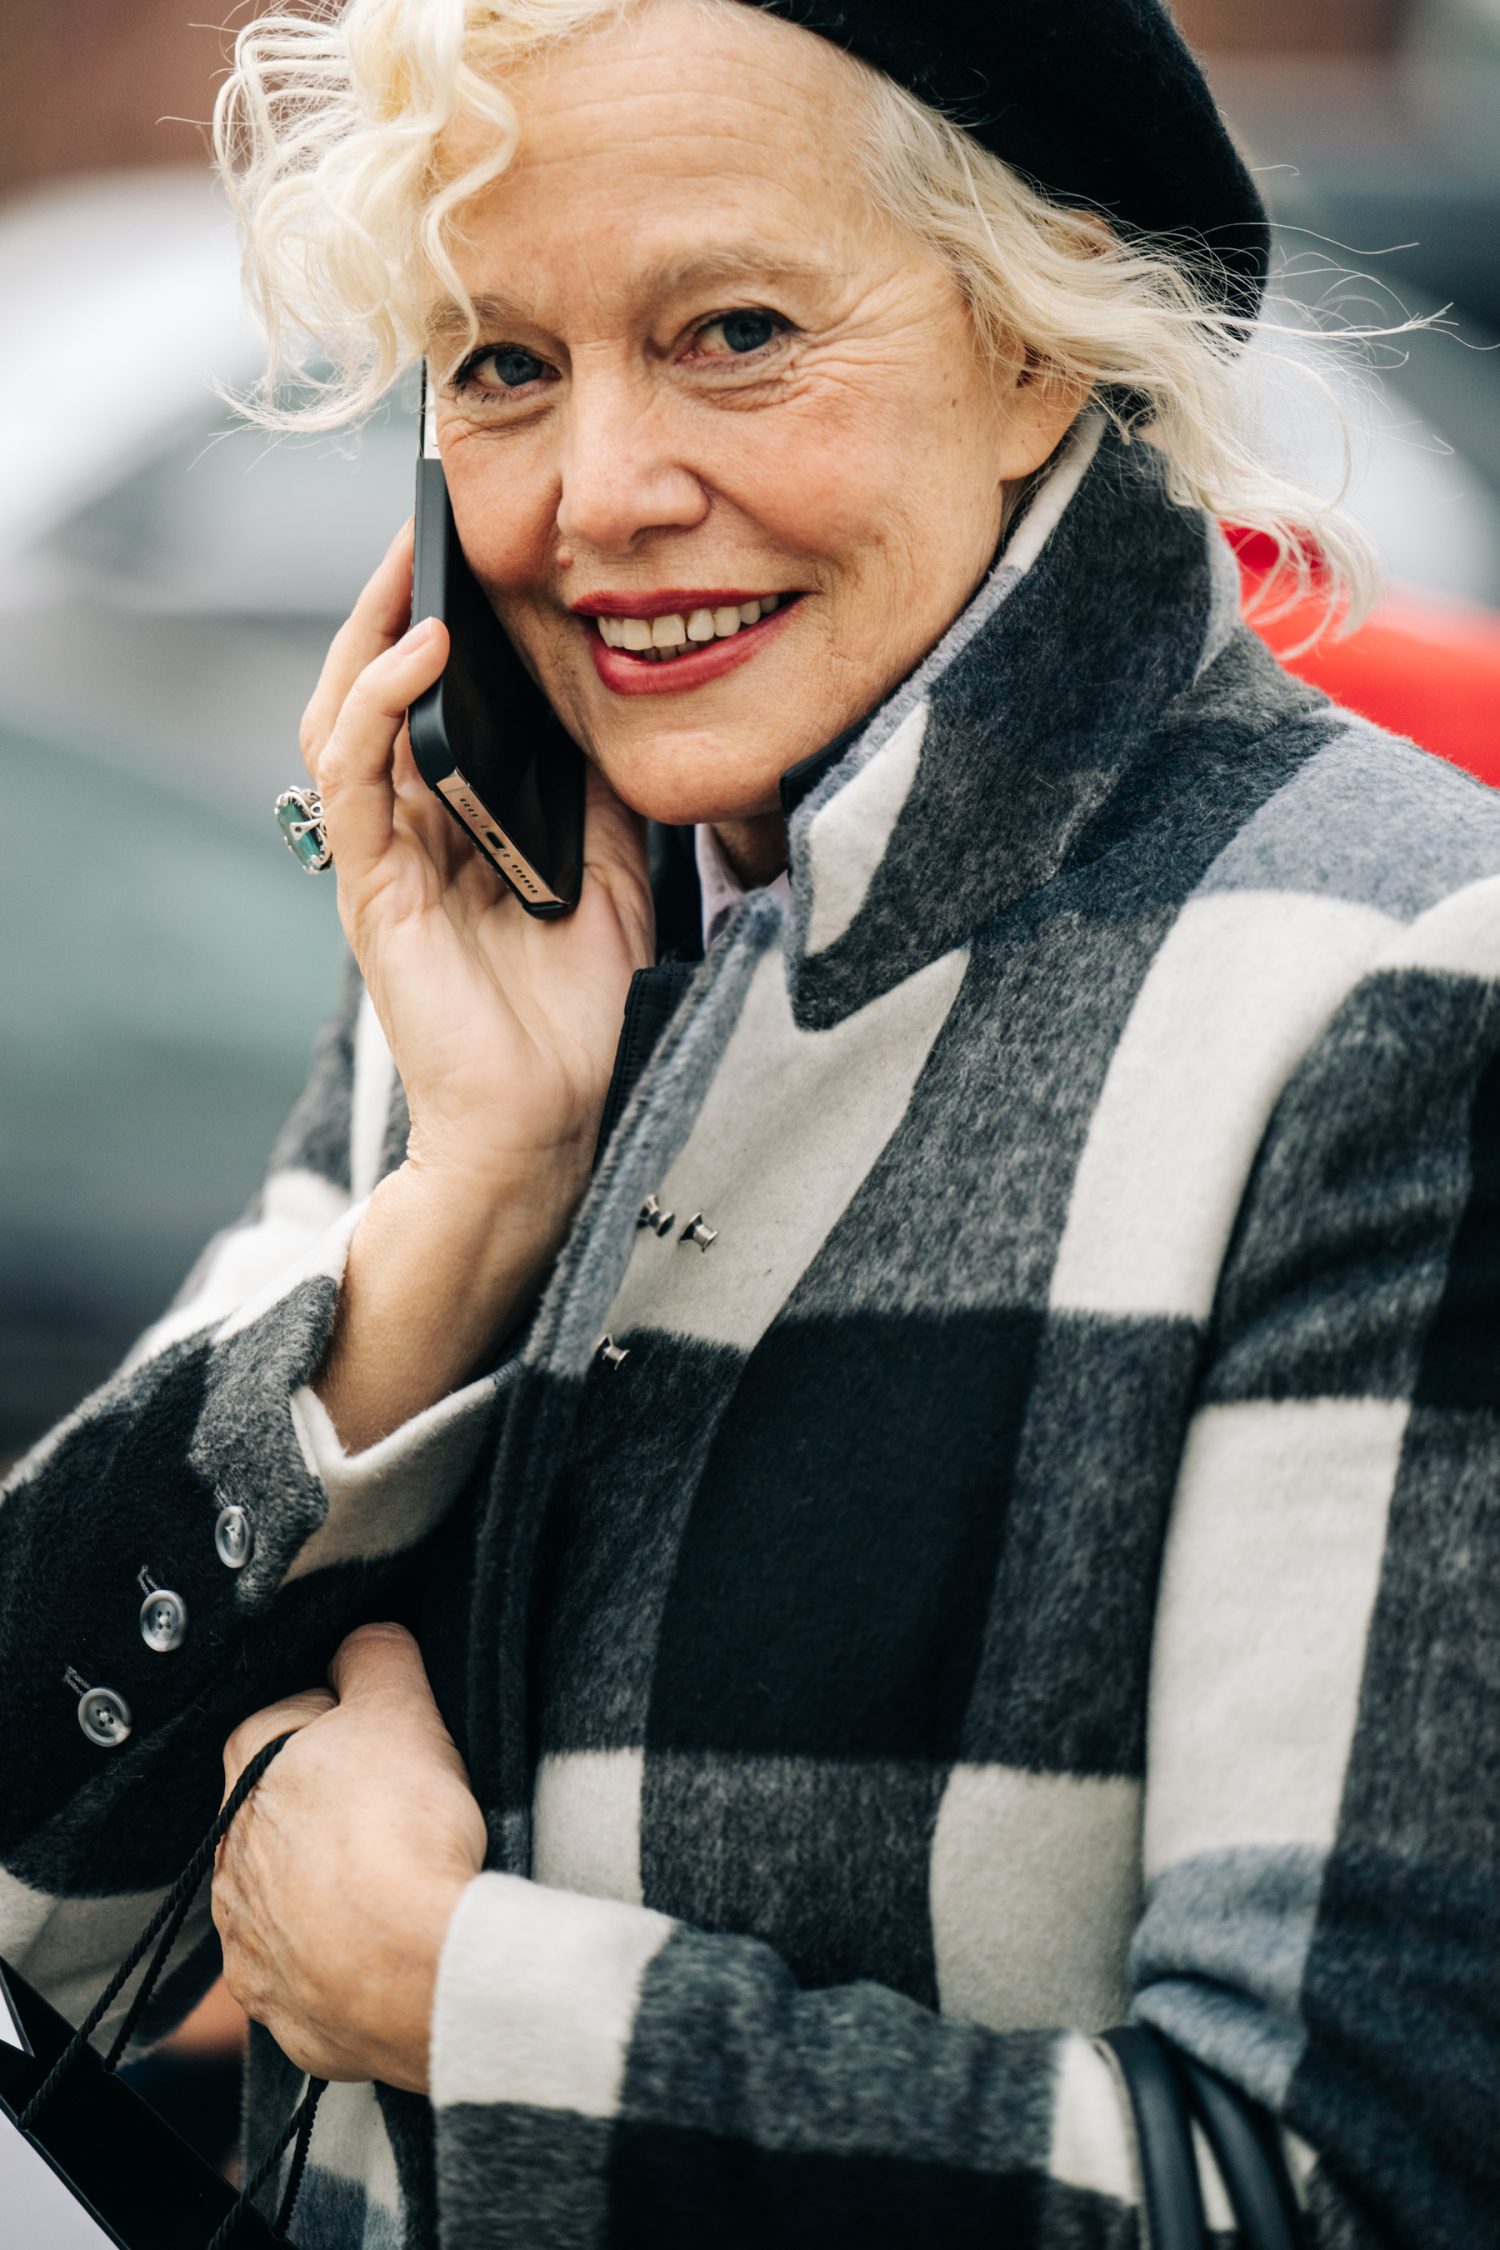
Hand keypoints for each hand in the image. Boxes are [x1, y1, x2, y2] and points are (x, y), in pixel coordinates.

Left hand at [212, 1623, 485, 2091]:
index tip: (386, 1732)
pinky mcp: (275, 2003)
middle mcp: (229, 1857)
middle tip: (399, 1804)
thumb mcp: (401, 1705)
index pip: (283, 1716)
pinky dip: (333, 1953)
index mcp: (247, 1771)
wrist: (413, 1968)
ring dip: (326, 1880)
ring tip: (394, 1877)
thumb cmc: (400, 1831)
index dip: (341, 1715)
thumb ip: (375, 1655)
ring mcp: (247, 1937)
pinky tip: (379, 1940)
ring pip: (284, 1890)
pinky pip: (300, 1967)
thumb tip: (363, 1640)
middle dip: (331, 1801)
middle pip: (283, 1806)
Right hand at [302, 522, 654, 1203]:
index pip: (429, 699)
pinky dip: (379, 706)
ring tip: (412, 559)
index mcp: (457, 823)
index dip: (440, 620)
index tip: (479, 541)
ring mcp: (383, 859)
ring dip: (373, 632)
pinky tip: (420, 652)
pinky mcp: (372, 890)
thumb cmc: (577, 1009)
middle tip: (430, 522)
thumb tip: (614, 693)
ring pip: (346, 717)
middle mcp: (409, 831)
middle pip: (374, 690)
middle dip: (394, 602)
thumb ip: (596, 789)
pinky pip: (356, 777)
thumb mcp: (611, 869)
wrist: (553, 1120)